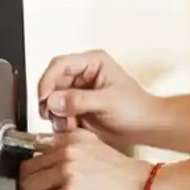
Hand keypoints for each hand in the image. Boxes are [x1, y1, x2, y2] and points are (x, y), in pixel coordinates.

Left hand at [17, 128, 154, 189]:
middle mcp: (68, 152)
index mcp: (74, 138)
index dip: (36, 166)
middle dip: (35, 183)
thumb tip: (43, 167)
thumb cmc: (126, 178)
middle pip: (27, 169)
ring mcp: (67, 173)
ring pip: (30, 187)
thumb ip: (69, 154)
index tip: (38, 174)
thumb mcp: (96, 151)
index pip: (33, 148)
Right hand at [37, 49, 156, 144]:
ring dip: (56, 114)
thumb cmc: (137, 109)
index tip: (43, 99)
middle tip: (56, 117)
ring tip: (70, 124)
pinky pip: (59, 112)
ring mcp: (79, 90)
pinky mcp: (78, 106)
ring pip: (53, 100)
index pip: (60, 64)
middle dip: (52, 102)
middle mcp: (84, 74)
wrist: (146, 126)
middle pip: (52, 83)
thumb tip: (54, 100)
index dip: (47, 81)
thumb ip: (79, 100)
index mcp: (93, 62)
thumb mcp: (108, 102)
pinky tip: (73, 127)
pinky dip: (61, 121)